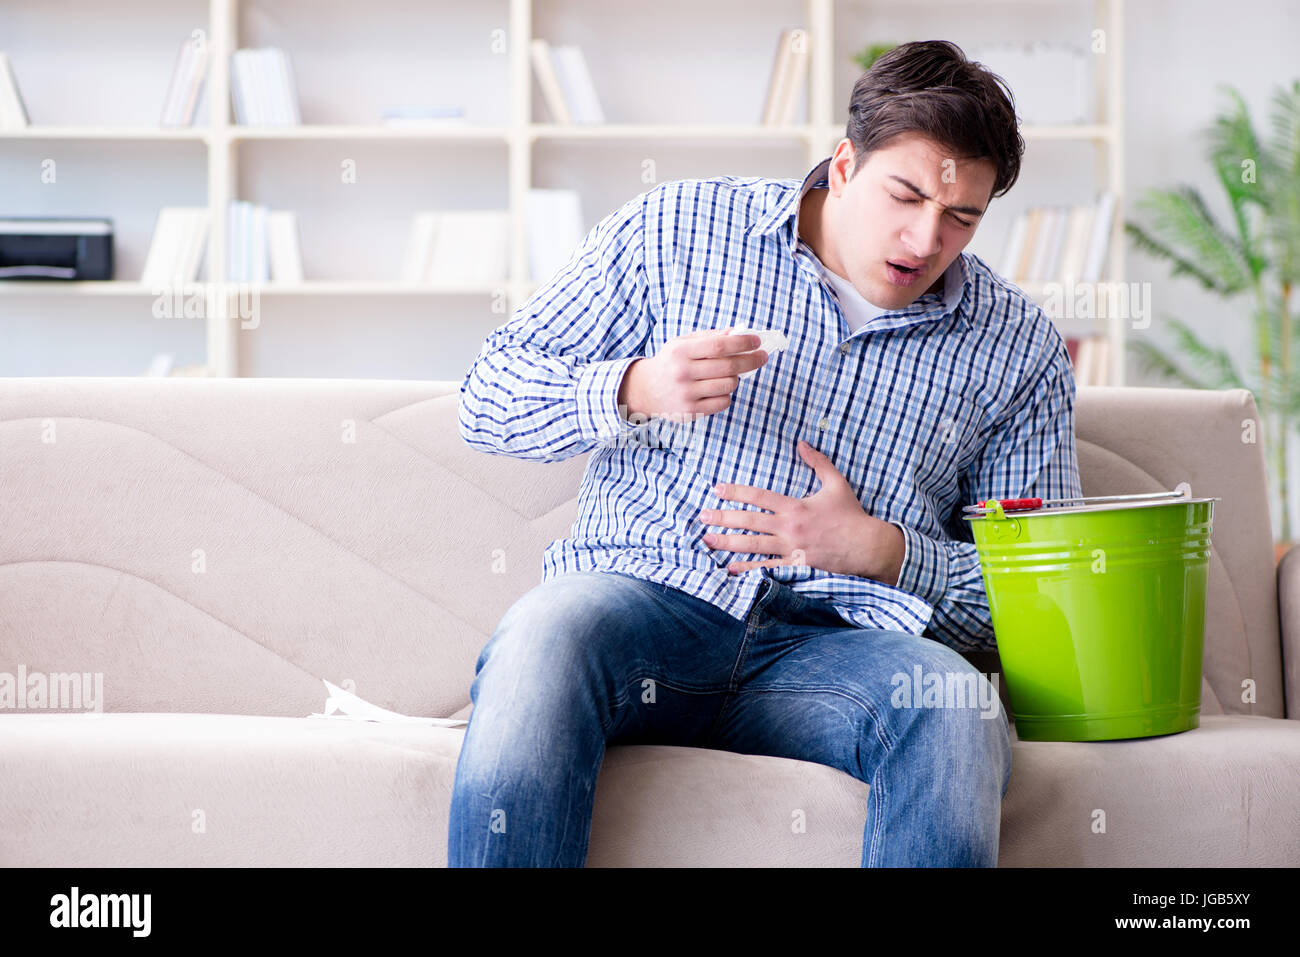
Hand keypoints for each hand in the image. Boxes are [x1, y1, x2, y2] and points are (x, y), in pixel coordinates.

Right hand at [617, 328, 767, 423]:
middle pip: (729, 367)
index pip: (719, 346)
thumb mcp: (682, 343)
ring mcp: (687, 394)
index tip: (756, 342)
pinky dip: (727, 395)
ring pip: (729, 385)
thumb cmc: (670, 362)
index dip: (742, 343)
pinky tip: (719, 390)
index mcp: (681, 351)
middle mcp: (683, 372)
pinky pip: (723, 402)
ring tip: (730, 375)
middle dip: (751, 361)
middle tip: (762, 357)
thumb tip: (737, 333)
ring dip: (736, 378)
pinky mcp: (690, 411)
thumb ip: (709, 337)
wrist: (645, 390)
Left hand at [697, 439, 905, 583]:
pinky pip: (766, 568)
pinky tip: (729, 569)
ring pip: (752, 545)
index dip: (736, 492)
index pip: (759, 496)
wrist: (866, 547)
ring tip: (706, 540)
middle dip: (723, 517)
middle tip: (701, 515)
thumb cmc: (852, 515)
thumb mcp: (837, 484)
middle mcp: (789, 527)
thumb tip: (802, 442)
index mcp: (796, 506)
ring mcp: (790, 549)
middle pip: (749, 521)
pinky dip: (747, 570)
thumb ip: (818, 462)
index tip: (716, 489)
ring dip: (727, 543)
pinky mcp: (795, 567)